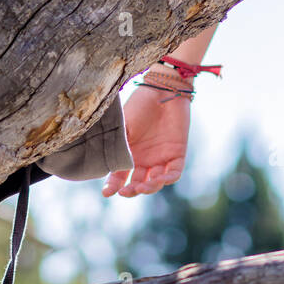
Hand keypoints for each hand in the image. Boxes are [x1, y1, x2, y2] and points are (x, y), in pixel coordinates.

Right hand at [102, 82, 190, 197]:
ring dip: (149, 187)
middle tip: (125, 191)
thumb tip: (106, 164)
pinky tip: (160, 179)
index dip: (112, 186)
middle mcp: (144, 159)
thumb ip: (117, 144)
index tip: (107, 193)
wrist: (162, 90)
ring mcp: (161, 158)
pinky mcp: (177, 154)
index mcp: (129, 153)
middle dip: (131, 190)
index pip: (119, 176)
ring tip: (141, 187)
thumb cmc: (140, 105)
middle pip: (137, 183)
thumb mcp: (124, 125)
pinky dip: (168, 178)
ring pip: (155, 182)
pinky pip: (174, 172)